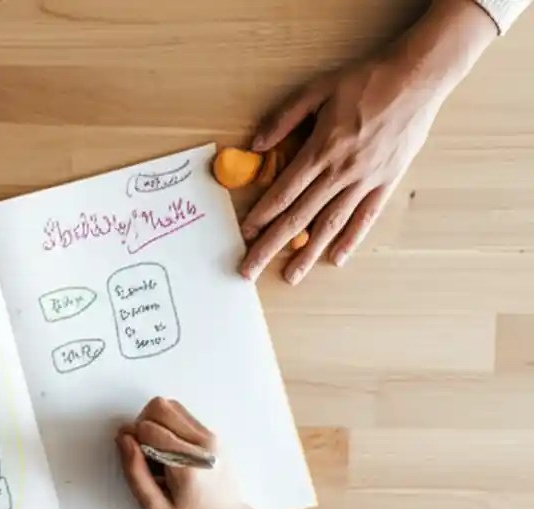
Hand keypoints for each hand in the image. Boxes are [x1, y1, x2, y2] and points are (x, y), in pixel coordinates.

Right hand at [116, 398, 257, 508]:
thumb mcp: (155, 507)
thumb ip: (135, 472)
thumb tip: (124, 439)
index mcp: (187, 466)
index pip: (149, 429)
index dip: (132, 437)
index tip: (134, 455)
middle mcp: (202, 445)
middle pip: (159, 408)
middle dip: (142, 423)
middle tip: (143, 448)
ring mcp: (210, 436)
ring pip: (170, 405)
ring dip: (155, 420)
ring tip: (156, 447)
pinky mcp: (213, 433)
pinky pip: (182, 412)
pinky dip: (168, 422)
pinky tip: (169, 446)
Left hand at [239, 0, 496, 283]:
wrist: (417, 78)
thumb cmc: (365, 80)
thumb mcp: (317, 89)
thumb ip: (284, 118)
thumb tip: (255, 145)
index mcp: (321, 150)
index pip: (284, 193)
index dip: (262, 216)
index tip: (245, 234)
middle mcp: (341, 172)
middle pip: (299, 217)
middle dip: (271, 246)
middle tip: (249, 270)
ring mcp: (366, 180)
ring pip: (331, 224)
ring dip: (307, 254)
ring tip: (290, 276)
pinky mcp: (387, 181)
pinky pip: (366, 217)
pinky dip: (350, 240)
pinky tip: (335, 258)